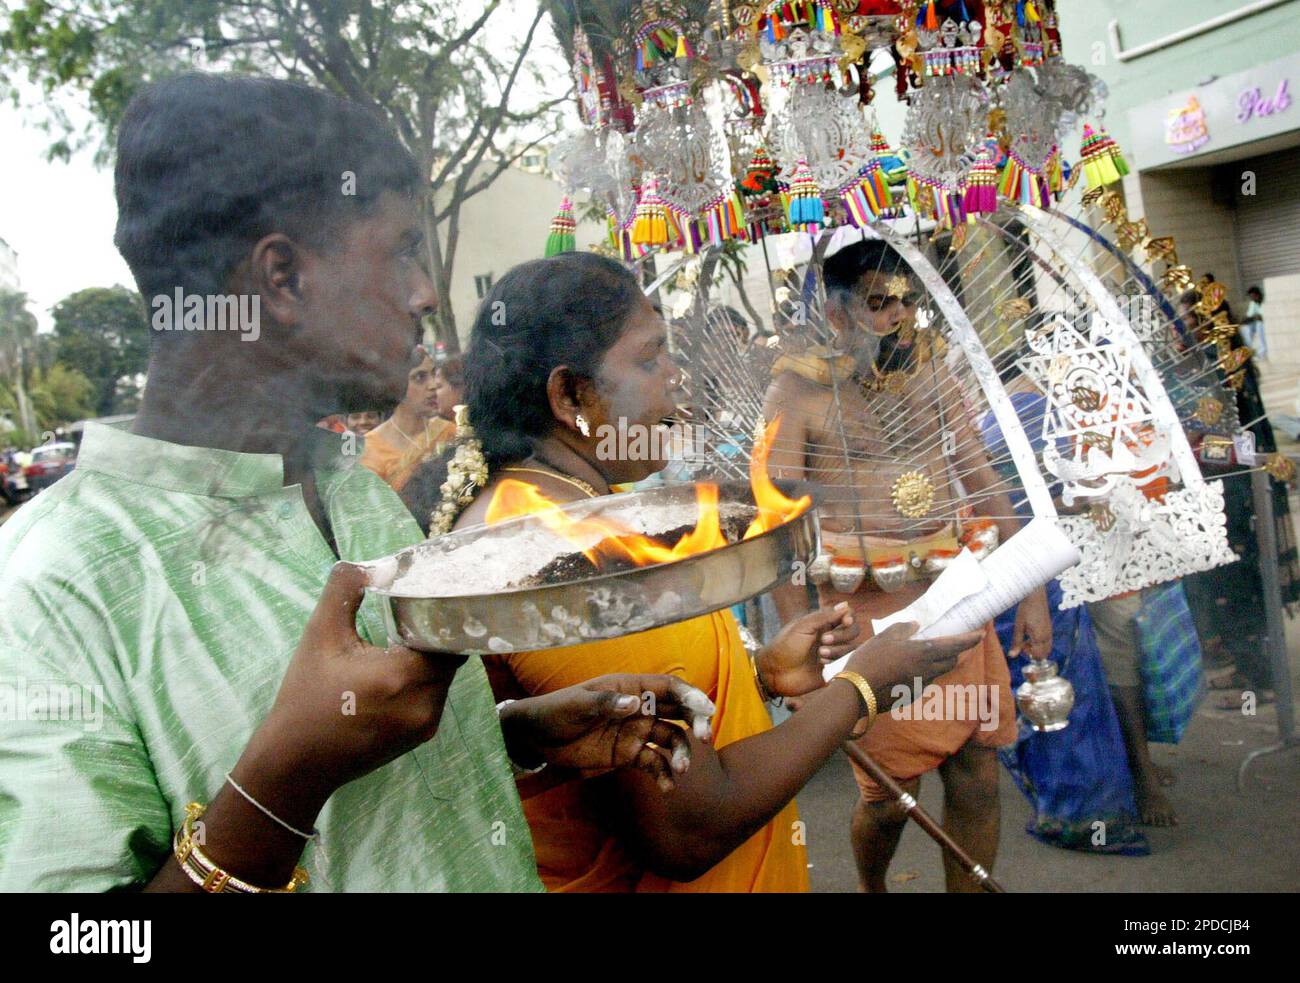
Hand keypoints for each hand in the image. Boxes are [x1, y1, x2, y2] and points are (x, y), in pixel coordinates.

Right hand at [237, 562, 465, 827]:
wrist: (294, 764)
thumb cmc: (306, 697)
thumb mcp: (320, 636)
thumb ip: (345, 590)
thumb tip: (373, 565)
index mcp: (404, 675)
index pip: (450, 635)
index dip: (442, 616)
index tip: (427, 600)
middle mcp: (426, 702)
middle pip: (450, 656)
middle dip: (432, 637)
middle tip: (410, 619)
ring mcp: (426, 724)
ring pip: (443, 678)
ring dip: (427, 662)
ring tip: (398, 647)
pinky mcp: (421, 737)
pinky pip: (434, 698)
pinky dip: (420, 684)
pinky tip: (393, 677)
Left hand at [499, 674, 715, 791]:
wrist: (536, 738)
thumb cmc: (555, 711)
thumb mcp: (577, 705)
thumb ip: (606, 703)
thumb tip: (635, 703)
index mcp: (630, 687)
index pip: (668, 688)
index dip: (690, 696)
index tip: (706, 710)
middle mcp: (639, 707)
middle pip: (678, 711)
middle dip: (696, 723)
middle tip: (704, 739)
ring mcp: (636, 732)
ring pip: (671, 739)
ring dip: (681, 753)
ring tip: (681, 770)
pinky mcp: (629, 755)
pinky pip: (654, 763)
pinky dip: (664, 775)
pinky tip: (667, 788)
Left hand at [758, 602, 859, 696]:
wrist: (776, 672)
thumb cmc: (785, 646)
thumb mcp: (803, 627)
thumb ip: (825, 616)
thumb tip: (846, 605)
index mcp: (822, 624)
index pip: (846, 616)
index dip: (849, 618)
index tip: (845, 622)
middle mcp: (830, 637)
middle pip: (853, 631)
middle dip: (842, 635)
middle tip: (824, 640)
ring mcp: (832, 653)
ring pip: (850, 648)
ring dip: (837, 650)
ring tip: (819, 654)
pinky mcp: (833, 669)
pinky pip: (846, 664)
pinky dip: (837, 662)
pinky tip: (822, 664)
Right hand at [845, 622, 984, 699]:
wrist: (857, 690)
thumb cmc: (870, 659)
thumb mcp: (884, 637)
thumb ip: (903, 629)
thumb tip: (915, 625)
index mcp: (922, 652)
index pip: (954, 645)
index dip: (970, 640)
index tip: (981, 634)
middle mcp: (927, 670)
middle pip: (950, 661)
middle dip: (952, 653)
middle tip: (945, 645)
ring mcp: (920, 685)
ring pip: (935, 672)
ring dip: (934, 664)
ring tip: (915, 658)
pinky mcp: (911, 696)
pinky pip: (921, 682)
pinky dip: (918, 675)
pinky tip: (900, 673)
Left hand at [1010, 587, 1052, 658]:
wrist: (1035, 596)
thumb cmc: (1025, 610)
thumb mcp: (1018, 626)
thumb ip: (1017, 642)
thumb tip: (1012, 655)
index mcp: (1040, 637)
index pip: (1039, 656)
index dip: (1029, 654)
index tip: (1021, 646)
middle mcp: (1048, 636)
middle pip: (1044, 654)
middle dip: (1034, 652)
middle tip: (1024, 643)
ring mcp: (1050, 632)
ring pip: (1047, 648)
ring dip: (1037, 647)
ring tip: (1027, 638)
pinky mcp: (1049, 627)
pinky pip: (1047, 641)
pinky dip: (1040, 642)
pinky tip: (1031, 633)